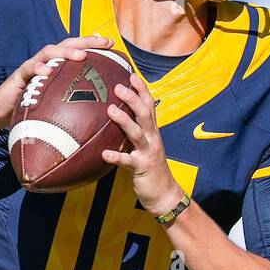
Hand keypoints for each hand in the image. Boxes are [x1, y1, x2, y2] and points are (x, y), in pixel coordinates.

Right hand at [0, 35, 114, 133]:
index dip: (93, 46)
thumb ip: (69, 103)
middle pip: (67, 45)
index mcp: (56, 67)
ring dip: (66, 52)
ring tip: (81, 55)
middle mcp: (45, 62)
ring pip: (49, 52)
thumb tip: (96, 116)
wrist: (0, 112)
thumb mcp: (53, 105)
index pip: (77, 51)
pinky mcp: (19, 75)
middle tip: (103, 42)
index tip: (112, 45)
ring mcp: (32, 66)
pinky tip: (46, 71)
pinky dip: (37, 68)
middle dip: (86, 41)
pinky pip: (28, 68)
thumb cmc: (30, 109)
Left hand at [102, 73, 183, 217]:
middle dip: (132, 98)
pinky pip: (128, 162)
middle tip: (118, 86)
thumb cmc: (150, 169)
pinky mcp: (142, 168)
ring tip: (110, 111)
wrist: (165, 194)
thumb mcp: (145, 147)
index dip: (142, 90)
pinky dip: (117, 157)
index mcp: (153, 132)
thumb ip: (134, 133)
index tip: (131, 75)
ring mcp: (148, 153)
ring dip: (124, 121)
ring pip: (137, 133)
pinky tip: (104, 154)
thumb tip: (116, 121)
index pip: (149, 105)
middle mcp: (153, 138)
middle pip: (144, 113)